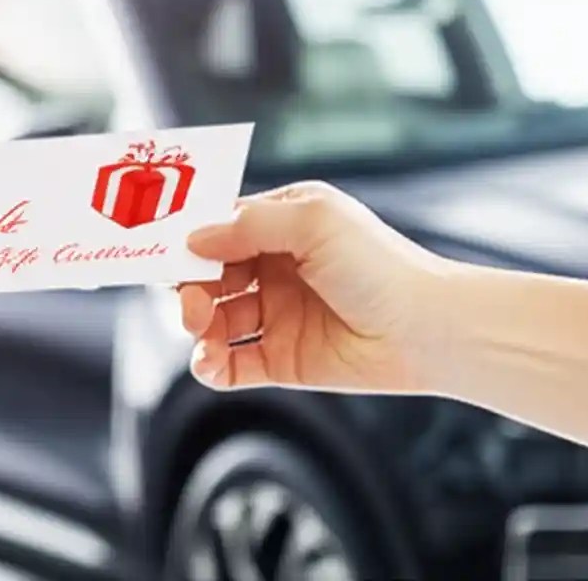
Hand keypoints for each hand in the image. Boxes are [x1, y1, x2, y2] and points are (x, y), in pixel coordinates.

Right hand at [180, 181, 453, 393]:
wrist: (430, 331)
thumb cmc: (380, 265)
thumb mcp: (312, 223)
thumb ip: (246, 224)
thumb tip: (191, 239)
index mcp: (281, 225)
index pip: (217, 228)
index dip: (187, 239)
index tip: (157, 252)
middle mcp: (274, 268)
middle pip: (206, 276)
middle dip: (187, 288)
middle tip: (187, 304)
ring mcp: (276, 314)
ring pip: (212, 320)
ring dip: (195, 327)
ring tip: (200, 335)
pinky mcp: (281, 359)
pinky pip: (230, 364)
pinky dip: (210, 365)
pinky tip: (210, 364)